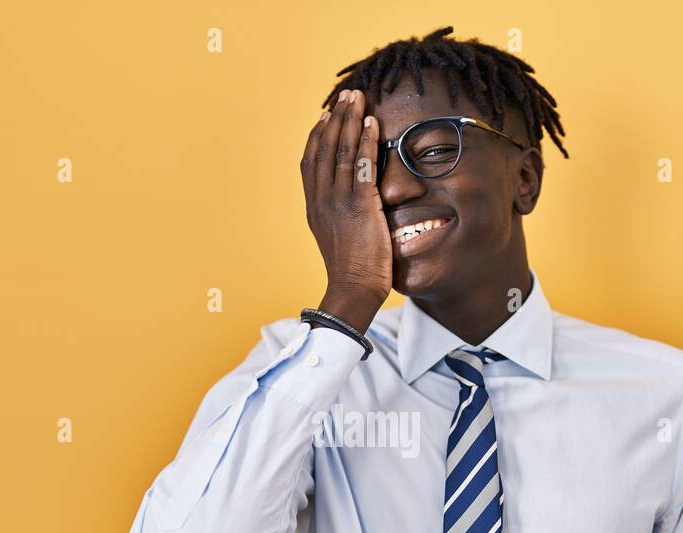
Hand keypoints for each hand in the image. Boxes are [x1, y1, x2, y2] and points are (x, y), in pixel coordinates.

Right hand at [301, 89, 391, 330]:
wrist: (353, 288)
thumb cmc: (351, 269)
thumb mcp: (335, 236)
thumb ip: (336, 213)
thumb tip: (348, 202)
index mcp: (313, 205)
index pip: (311, 161)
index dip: (317, 135)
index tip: (325, 115)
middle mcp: (321, 198)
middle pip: (325, 147)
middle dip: (335, 118)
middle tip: (344, 95)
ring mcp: (339, 199)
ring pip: (342, 150)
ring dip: (350, 120)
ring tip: (357, 99)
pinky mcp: (360, 203)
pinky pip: (363, 163)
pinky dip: (366, 140)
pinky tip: (371, 122)